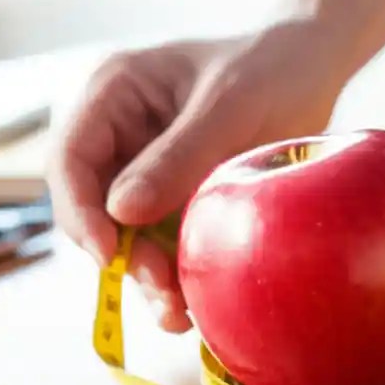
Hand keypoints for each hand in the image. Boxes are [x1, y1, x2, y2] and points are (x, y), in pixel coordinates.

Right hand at [47, 21, 349, 331]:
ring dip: (146, 276)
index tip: (108, 254)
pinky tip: (193, 301)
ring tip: (179, 314)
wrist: (314, 71)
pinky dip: (173, 273)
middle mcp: (118, 135)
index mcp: (113, 94)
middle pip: (92, 207)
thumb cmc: (270, 70)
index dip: (79, 211)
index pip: (70, 159)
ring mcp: (144, 170)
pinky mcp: (174, 200)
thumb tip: (119, 212)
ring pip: (125, 235)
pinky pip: (160, 243)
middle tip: (162, 293)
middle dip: (121, 255)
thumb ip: (176, 156)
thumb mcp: (227, 107)